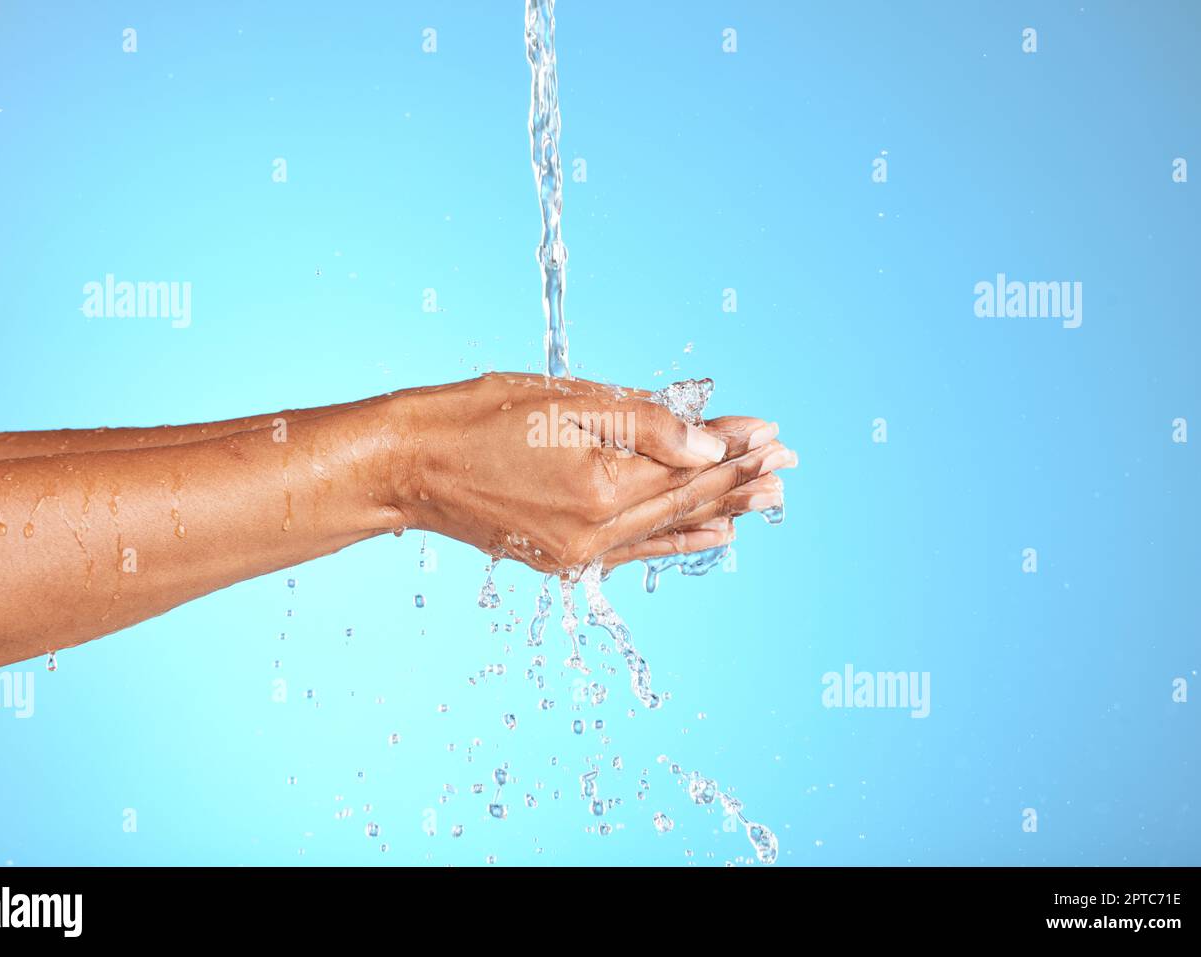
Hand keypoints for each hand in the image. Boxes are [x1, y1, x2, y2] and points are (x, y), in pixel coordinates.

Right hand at [383, 373, 795, 571]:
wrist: (412, 465)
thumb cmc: (479, 418)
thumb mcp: (567, 402)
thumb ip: (645, 423)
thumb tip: (708, 448)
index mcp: (602, 488)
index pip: (690, 467)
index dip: (734, 448)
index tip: (773, 432)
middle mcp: (597, 533)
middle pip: (688, 501)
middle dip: (741, 480)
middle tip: (788, 463)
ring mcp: (580, 552)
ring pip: (670, 526)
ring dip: (723, 510)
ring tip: (770, 499)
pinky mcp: (564, 558)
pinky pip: (638, 551)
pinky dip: (680, 540)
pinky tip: (716, 536)